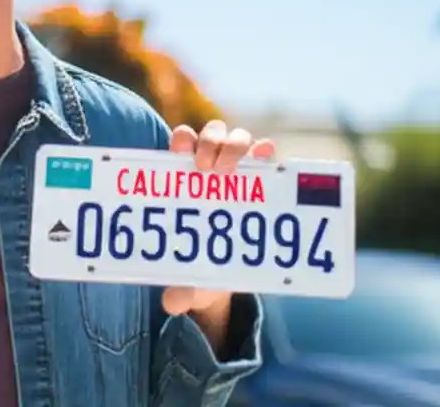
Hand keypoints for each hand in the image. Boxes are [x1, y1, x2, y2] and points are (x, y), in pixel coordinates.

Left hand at [160, 120, 274, 322]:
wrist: (230, 272)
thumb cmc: (202, 264)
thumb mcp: (192, 278)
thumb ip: (181, 290)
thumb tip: (171, 305)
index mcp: (184, 178)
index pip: (179, 144)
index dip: (179, 140)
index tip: (178, 152)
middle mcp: (211, 166)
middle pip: (209, 134)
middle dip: (208, 142)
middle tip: (204, 169)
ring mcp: (240, 168)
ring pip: (237, 137)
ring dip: (234, 143)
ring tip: (230, 169)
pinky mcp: (265, 177)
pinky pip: (267, 153)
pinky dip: (266, 150)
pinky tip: (267, 157)